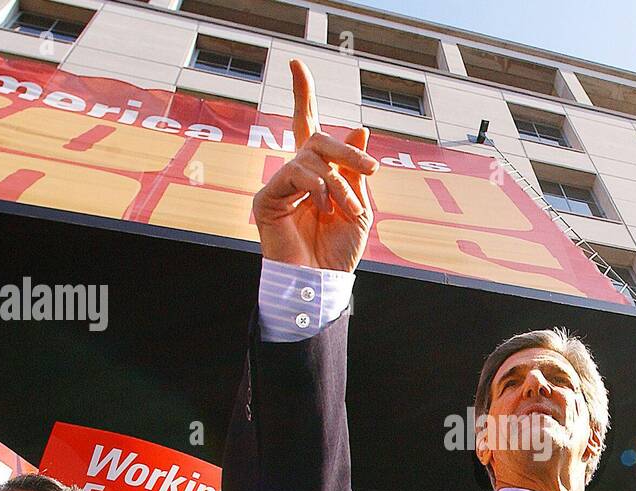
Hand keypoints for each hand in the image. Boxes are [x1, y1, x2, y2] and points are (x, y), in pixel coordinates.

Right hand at [253, 60, 377, 270]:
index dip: (302, 95)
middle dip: (346, 150)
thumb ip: (356, 169)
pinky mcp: (266, 197)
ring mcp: (279, 184)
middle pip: (315, 138)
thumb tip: (359, 128)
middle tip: (370, 170)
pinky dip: (318, 189)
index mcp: (317, 173)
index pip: (307, 126)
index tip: (296, 64)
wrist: (321, 282)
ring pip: (311, 159)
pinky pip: (295, 175)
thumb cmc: (338, 251)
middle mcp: (295, 174)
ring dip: (338, 182)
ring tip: (347, 208)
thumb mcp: (359, 206)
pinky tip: (324, 209)